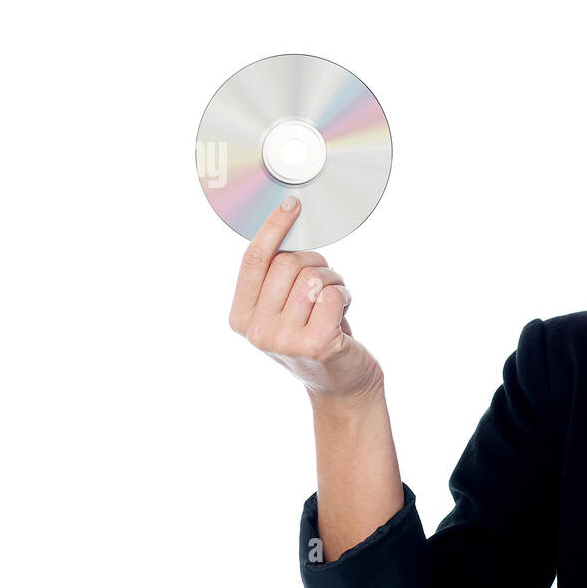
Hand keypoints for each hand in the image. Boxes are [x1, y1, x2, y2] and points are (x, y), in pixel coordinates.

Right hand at [229, 196, 384, 404]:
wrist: (342, 384)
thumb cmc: (315, 335)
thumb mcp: (284, 308)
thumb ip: (276, 277)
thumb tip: (288, 223)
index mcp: (241, 317)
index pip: (253, 260)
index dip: (273, 227)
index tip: (292, 204)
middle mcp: (257, 331)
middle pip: (287, 264)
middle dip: (315, 262)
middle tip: (326, 280)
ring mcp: (284, 340)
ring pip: (312, 278)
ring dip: (333, 281)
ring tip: (334, 300)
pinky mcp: (316, 344)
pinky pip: (333, 294)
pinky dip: (345, 295)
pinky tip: (343, 314)